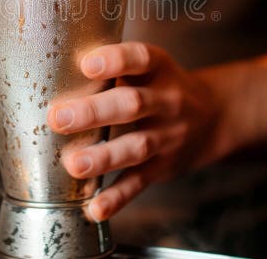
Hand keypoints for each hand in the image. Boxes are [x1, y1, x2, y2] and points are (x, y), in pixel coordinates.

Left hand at [47, 42, 230, 221]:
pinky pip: (139, 183)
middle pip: (132, 104)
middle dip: (94, 112)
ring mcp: (166, 136)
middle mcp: (167, 101)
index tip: (86, 64)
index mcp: (159, 69)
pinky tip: (94, 207)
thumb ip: (113, 67)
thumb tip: (53, 65)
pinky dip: (117, 197)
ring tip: (74, 164)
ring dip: (104, 157)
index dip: (115, 60)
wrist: (214, 117)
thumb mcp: (149, 67)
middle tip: (58, 118)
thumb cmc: (161, 86)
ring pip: (136, 146)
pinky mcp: (162, 167)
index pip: (140, 59)